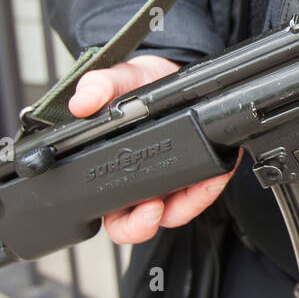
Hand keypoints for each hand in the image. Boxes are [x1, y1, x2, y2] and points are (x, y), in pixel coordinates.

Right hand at [69, 54, 238, 243]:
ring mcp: (168, 181)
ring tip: (201, 184)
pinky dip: (210, 184)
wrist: (167, 73)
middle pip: (139, 223)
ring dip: (190, 203)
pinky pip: (203, 190)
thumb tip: (81, 103)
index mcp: (110, 169)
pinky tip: (216, 172)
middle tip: (155, 209)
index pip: (108, 210)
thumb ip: (97, 87)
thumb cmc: (136, 85)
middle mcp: (138, 182)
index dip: (123, 220)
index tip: (139, 207)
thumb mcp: (115, 79)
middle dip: (146, 224)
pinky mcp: (196, 172)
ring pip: (176, 211)